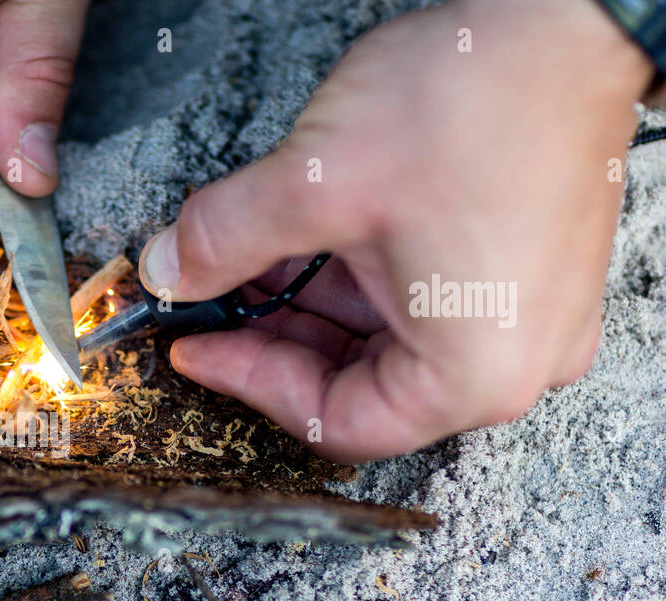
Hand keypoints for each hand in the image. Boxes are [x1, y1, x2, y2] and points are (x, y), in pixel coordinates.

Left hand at [138, 0, 656, 462]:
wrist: (572, 20)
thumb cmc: (476, 102)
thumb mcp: (318, 182)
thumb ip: (226, 240)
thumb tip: (167, 272)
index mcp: (471, 375)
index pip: (334, 421)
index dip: (248, 382)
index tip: (195, 345)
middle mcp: (511, 366)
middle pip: (361, 387)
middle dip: (277, 340)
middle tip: (214, 301)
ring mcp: (526, 322)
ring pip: (387, 342)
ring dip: (312, 305)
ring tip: (253, 259)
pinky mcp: (524, 278)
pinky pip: (425, 304)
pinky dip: (359, 280)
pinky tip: (308, 240)